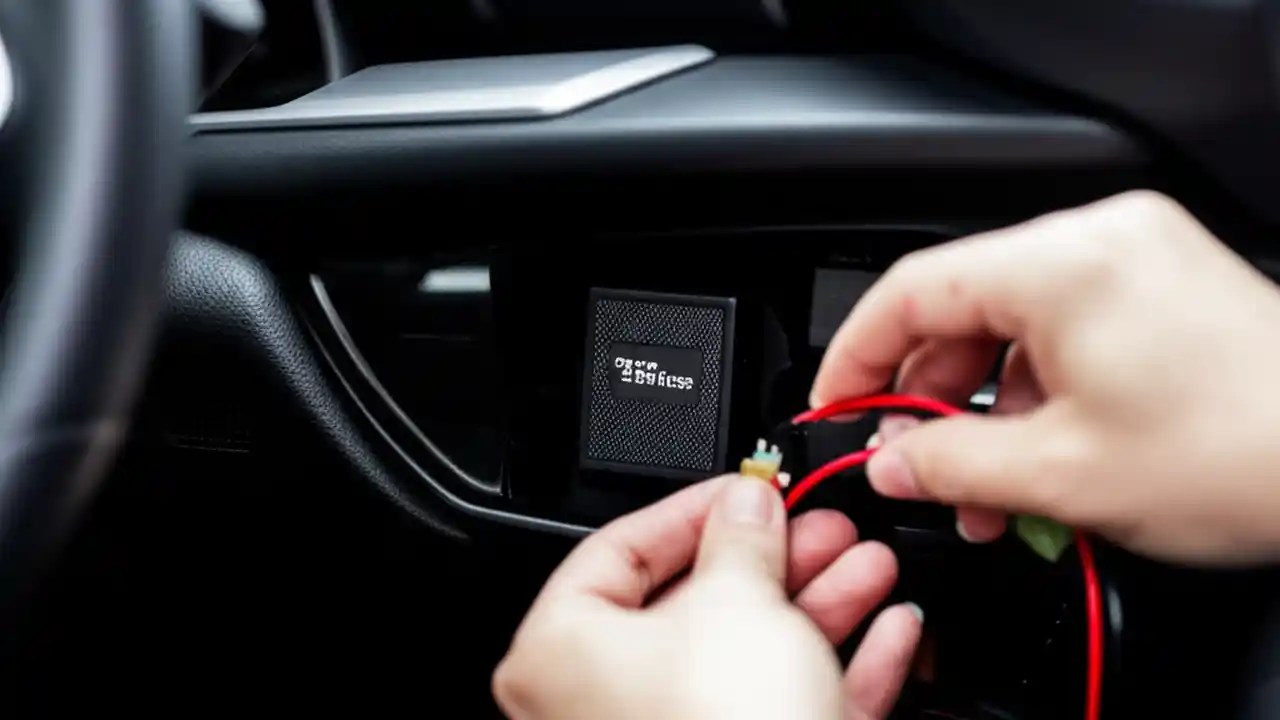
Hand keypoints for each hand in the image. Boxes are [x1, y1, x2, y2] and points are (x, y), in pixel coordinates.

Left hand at [492, 477, 921, 719]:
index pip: (620, 550)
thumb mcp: (737, 604)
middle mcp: (605, 704)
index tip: (748, 488)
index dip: (695, 509)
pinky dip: (842, 668)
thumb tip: (747, 505)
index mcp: (563, 654)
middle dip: (779, 558)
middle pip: (699, 603)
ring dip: (821, 604)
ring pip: (753, 655)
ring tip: (870, 565)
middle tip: (821, 524)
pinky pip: (788, 705)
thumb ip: (742, 539)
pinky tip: (889, 628)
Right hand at [813, 190, 1279, 563]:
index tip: (837, 405)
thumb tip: (892, 462)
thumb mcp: (1064, 475)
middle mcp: (1099, 241)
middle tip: (910, 462)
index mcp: (1063, 263)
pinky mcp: (1164, 286)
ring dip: (984, 407)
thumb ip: (950, 463)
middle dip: (928, 396)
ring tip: (984, 489)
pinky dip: (1037, 392)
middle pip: (961, 306)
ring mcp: (1136, 257)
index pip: (911, 290)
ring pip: (1014, 324)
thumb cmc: (1249, 456)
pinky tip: (1036, 459)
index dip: (856, 355)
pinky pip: (1067, 329)